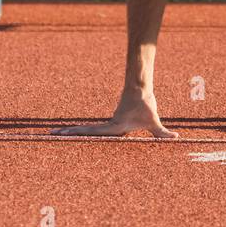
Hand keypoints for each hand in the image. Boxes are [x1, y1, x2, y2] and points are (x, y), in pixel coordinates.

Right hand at [52, 87, 177, 139]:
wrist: (139, 88)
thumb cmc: (145, 105)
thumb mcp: (153, 121)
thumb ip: (161, 133)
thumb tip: (176, 138)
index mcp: (113, 127)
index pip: (92, 133)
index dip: (77, 135)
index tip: (62, 135)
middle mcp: (107, 125)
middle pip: (83, 131)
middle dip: (67, 134)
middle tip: (49, 135)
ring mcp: (107, 123)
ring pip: (86, 129)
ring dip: (70, 132)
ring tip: (54, 135)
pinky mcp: (111, 122)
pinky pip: (93, 129)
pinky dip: (81, 132)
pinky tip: (74, 136)